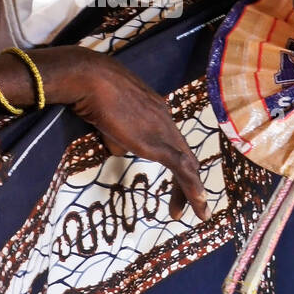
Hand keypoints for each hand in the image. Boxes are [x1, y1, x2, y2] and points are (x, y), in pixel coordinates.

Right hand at [68, 51, 209, 221]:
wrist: (92, 80)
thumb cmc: (94, 95)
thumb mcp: (109, 120)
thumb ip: (119, 138)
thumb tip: (119, 152)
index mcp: (157, 113)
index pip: (173, 144)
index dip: (176, 166)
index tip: (173, 185)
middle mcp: (166, 121)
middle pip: (185, 157)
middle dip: (188, 183)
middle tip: (186, 206)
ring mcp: (164, 131)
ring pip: (188, 165)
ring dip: (195, 191)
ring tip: (201, 213)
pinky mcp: (157, 142)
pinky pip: (182, 168)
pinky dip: (192, 187)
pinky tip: (198, 203)